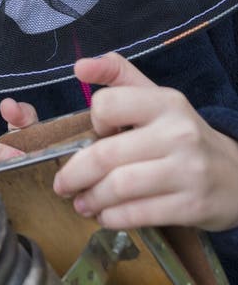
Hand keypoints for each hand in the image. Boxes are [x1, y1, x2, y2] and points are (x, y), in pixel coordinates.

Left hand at [53, 52, 237, 231]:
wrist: (235, 174)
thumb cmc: (181, 134)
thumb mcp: (155, 97)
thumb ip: (116, 74)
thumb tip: (79, 67)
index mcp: (165, 102)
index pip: (108, 105)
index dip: (92, 122)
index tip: (93, 134)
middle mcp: (178, 133)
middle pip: (106, 155)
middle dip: (75, 173)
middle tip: (62, 185)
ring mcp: (187, 171)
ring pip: (119, 187)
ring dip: (91, 199)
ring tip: (82, 202)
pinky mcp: (191, 205)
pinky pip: (138, 214)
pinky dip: (113, 217)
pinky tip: (105, 215)